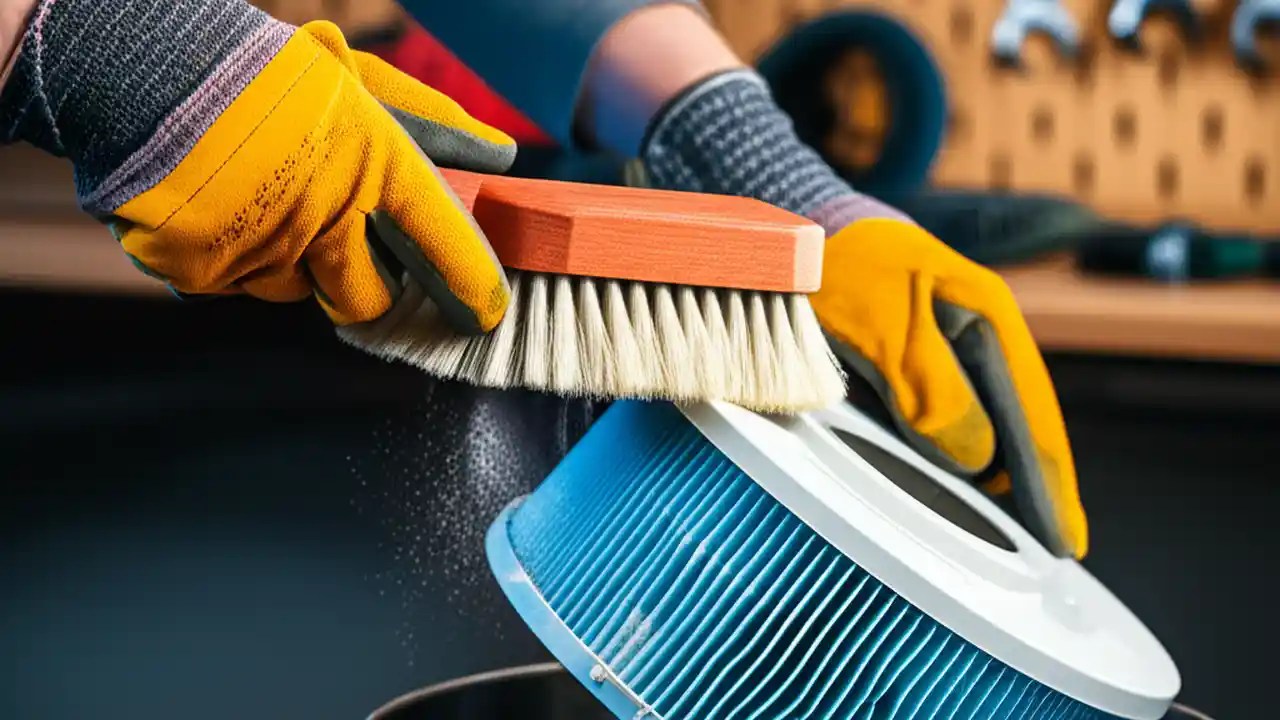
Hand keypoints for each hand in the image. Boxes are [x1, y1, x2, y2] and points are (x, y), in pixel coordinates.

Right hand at [110, 20, 515, 329]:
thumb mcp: (352, 80)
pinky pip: (236, 289)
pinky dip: (233, 260)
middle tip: (340, 239)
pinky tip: (220, 209)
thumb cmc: (259, 72)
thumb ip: (431, 123)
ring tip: (264, 200)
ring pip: (298, 294)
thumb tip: (501, 157)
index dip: (470, 285)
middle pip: (370, 301)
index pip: (441, 243)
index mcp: (371, 164)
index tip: (486, 314)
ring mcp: (261, 252)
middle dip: (365, 284)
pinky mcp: (203, 275)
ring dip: (293, 264)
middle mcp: (323, 218)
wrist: (137, 66)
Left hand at [811, 218, 1087, 558]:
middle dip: (1039, 485)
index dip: (1049, 482)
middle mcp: (978, 331)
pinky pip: (950, 414)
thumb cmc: (839, 269)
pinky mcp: (913, 354)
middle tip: (1058, 548)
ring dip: (1003, 475)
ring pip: (987, 421)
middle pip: (1021, 421)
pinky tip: (967, 481)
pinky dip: (963, 452)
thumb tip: (976, 459)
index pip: (1031, 414)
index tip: (1066, 541)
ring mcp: (948, 342)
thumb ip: (931, 391)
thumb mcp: (884, 330)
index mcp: (988, 317)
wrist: (791, 226)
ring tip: (1022, 529)